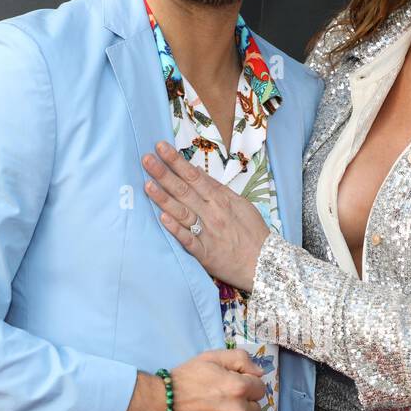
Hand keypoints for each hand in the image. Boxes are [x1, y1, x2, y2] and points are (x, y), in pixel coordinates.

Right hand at [123, 349, 266, 410]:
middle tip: (225, 402)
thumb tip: (260, 373)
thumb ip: (240, 359)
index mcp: (238, 387)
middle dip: (245, 404)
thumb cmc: (184, 380)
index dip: (248, 386)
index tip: (234, 387)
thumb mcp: (211, 358)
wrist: (158, 407)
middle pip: (256, 409)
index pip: (260, 388)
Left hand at [142, 139, 269, 291]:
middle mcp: (213, 213)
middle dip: (164, 173)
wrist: (265, 263)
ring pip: (182, 212)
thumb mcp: (241, 204)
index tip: (160, 147)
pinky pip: (188, 240)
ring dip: (164, 198)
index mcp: (221, 199)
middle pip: (184, 190)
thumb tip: (199, 174)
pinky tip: (162, 219)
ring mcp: (208, 233)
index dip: (176, 161)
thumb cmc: (253, 233)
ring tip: (147, 184)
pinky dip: (176, 230)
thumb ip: (218, 190)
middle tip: (146, 159)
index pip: (194, 176)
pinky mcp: (205, 254)